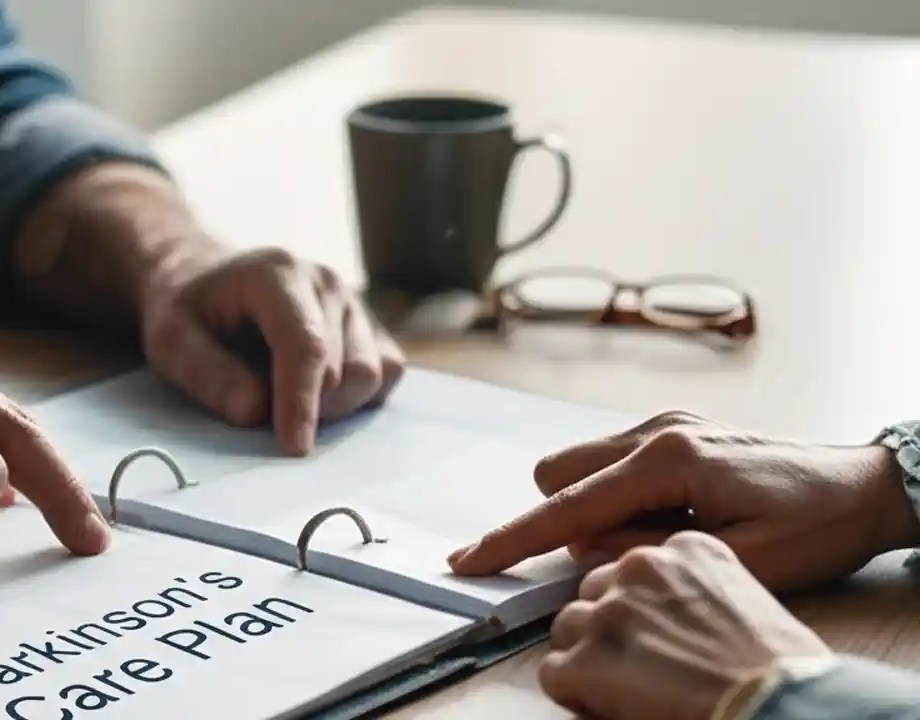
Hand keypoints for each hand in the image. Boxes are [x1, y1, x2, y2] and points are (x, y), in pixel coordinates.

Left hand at [15, 162, 404, 455]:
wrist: (207, 281)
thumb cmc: (190, 312)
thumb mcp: (170, 340)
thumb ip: (208, 374)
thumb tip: (257, 412)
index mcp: (277, 274)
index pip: (304, 345)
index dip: (301, 400)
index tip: (293, 447)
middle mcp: (325, 283)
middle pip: (343, 369)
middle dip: (309, 408)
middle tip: (262, 413)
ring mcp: (354, 302)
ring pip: (371, 375)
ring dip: (334, 405)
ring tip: (283, 398)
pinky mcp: (369, 326)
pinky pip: (387, 373)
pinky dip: (358, 397)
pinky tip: (317, 394)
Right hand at [448, 411, 919, 590]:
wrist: (865, 485)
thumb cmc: (815, 524)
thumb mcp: (740, 560)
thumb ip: (651, 556)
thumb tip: (590, 546)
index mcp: (671, 459)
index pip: (568, 506)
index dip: (515, 538)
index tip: (469, 559)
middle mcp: (658, 429)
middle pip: (558, 473)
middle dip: (568, 521)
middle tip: (636, 549)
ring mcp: (663, 422)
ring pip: (581, 466)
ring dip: (599, 509)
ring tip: (669, 531)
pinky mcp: (671, 427)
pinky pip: (611, 464)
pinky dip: (623, 497)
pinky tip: (679, 513)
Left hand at [542, 531, 831, 719]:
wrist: (782, 705)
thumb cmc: (785, 671)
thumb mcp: (748, 600)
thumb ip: (698, 590)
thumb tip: (668, 614)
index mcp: (688, 547)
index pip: (636, 567)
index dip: (641, 607)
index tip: (660, 635)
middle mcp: (641, 567)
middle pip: (595, 591)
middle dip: (609, 628)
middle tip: (643, 667)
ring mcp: (609, 610)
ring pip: (570, 628)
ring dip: (589, 658)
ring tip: (631, 688)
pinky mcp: (587, 657)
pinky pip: (555, 672)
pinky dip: (576, 694)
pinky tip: (609, 705)